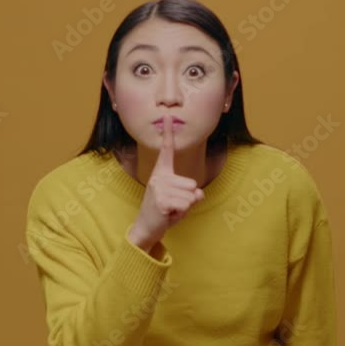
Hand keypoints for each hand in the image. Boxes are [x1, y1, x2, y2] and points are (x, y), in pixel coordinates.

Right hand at [128, 113, 204, 248]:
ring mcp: (159, 188)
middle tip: (172, 206)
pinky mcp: (162, 200)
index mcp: (161, 173)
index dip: (168, 133)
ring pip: (191, 195)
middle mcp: (159, 177)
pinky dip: (182, 213)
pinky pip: (187, 204)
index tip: (168, 116)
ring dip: (185, 207)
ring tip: (171, 210)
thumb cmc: (164, 213)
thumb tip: (198, 194)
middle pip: (192, 184)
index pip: (166, 150)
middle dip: (188, 199)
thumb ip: (192, 194)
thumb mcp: (181, 201)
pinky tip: (168, 215)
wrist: (146, 229)